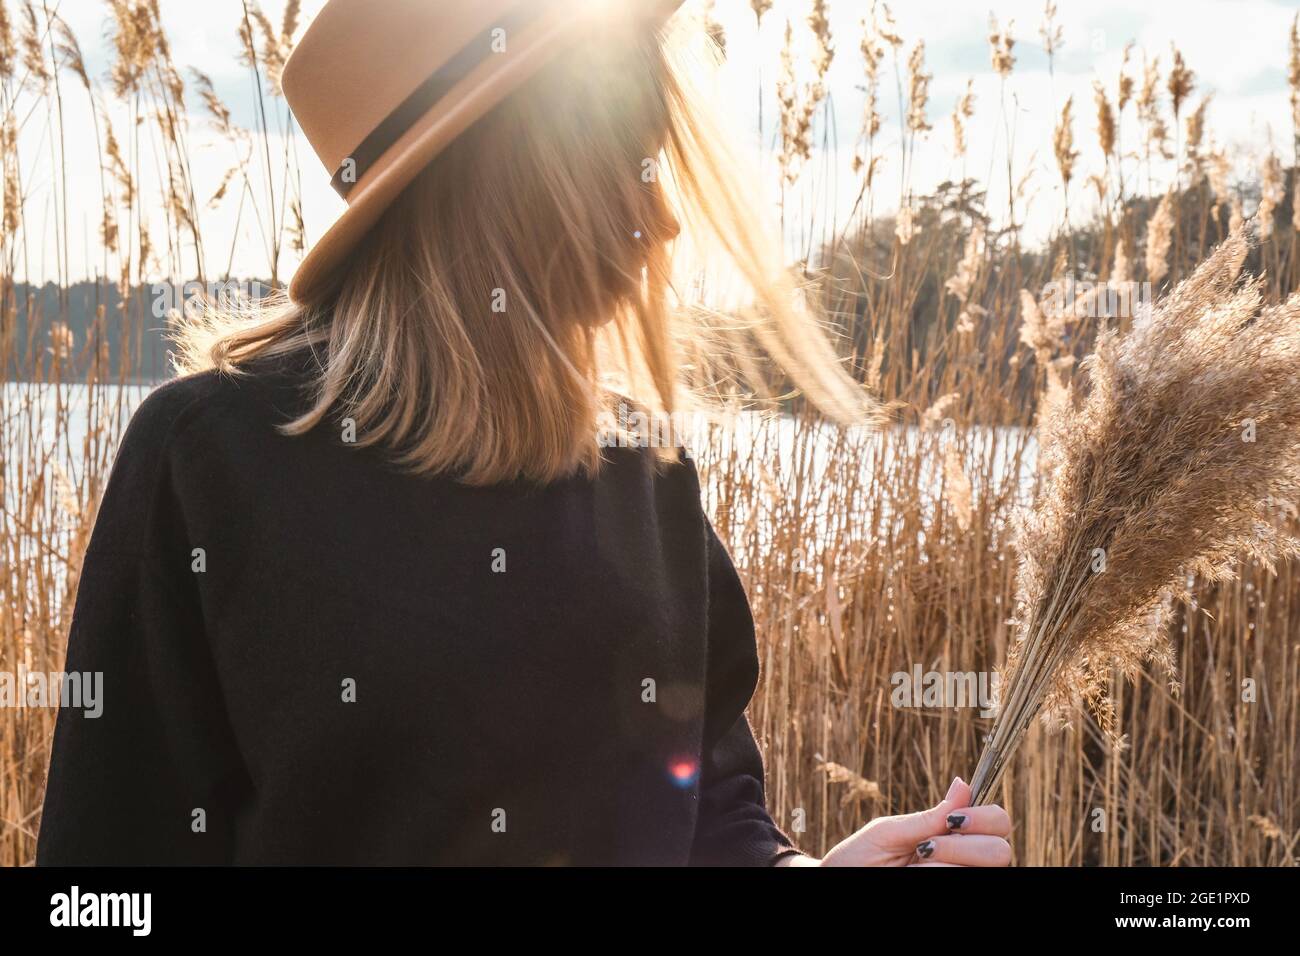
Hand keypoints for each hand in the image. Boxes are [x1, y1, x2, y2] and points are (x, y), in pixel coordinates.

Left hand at [779, 776, 1011, 866]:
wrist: (840, 882)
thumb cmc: (859, 858)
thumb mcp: (890, 832)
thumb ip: (929, 816)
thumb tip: (963, 784)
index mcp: (953, 836)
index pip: (997, 823)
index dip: (986, 817)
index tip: (955, 819)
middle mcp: (963, 861)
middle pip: (1000, 850)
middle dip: (966, 844)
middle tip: (926, 847)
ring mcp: (957, 877)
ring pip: (983, 869)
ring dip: (948, 860)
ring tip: (916, 860)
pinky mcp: (950, 896)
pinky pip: (959, 881)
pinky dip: (938, 873)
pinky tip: (915, 874)